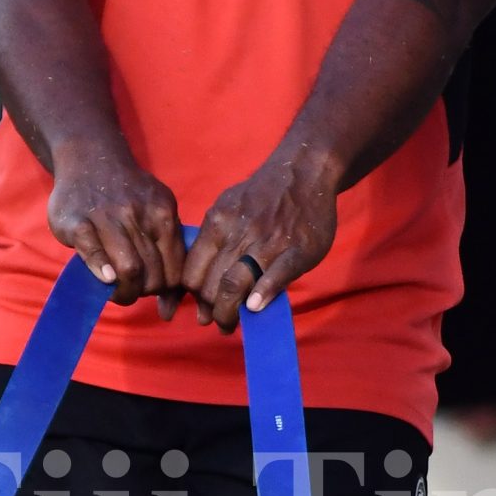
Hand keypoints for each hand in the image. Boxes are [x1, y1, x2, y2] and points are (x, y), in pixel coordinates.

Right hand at [48, 148, 184, 312]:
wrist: (89, 159)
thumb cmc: (127, 195)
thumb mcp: (156, 212)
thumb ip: (167, 253)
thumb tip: (169, 309)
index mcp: (163, 213)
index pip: (175, 270)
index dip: (166, 291)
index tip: (154, 293)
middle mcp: (138, 214)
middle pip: (153, 274)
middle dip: (144, 292)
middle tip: (132, 291)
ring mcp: (107, 217)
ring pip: (128, 268)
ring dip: (124, 291)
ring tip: (117, 291)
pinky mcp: (78, 223)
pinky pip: (94, 254)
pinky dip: (102, 271)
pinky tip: (104, 279)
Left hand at [182, 150, 340, 331]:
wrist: (303, 171)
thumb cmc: (262, 195)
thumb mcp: (227, 207)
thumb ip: (213, 240)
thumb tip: (199, 278)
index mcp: (217, 224)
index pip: (192, 271)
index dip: (194, 297)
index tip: (201, 308)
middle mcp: (237, 234)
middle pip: (211, 284)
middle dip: (212, 310)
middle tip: (218, 323)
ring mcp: (267, 242)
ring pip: (235, 285)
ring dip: (229, 312)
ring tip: (230, 325)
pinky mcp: (297, 250)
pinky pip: (275, 277)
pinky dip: (262, 295)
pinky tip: (255, 308)